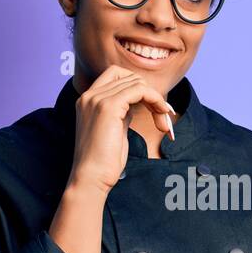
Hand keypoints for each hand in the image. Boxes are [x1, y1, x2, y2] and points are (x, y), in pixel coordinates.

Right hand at [67, 66, 175, 194]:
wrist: (91, 178)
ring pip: (136, 83)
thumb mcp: (113, 130)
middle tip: (163, 115)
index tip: (152, 106)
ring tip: (163, 121)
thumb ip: (120, 113)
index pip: (115, 74)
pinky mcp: (108, 106)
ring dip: (156, 100)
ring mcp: (97, 99)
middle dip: (150, 94)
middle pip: (129, 77)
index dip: (137, 85)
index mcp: (87, 100)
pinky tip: (162, 113)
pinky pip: (140, 90)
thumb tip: (134, 103)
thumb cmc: (103, 162)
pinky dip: (155, 99)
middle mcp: (89, 95)